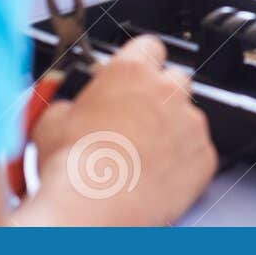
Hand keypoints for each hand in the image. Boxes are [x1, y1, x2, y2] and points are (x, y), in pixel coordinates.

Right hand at [29, 36, 216, 225]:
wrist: (94, 208)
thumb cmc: (72, 167)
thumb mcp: (51, 121)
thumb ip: (69, 104)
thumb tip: (68, 108)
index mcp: (132, 71)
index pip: (149, 46)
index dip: (139, 61)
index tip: (133, 75)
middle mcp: (168, 90)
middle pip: (173, 80)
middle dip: (158, 96)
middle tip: (134, 121)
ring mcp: (191, 122)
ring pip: (187, 118)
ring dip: (170, 130)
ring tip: (142, 156)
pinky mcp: (204, 156)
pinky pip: (198, 153)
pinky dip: (183, 162)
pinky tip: (158, 176)